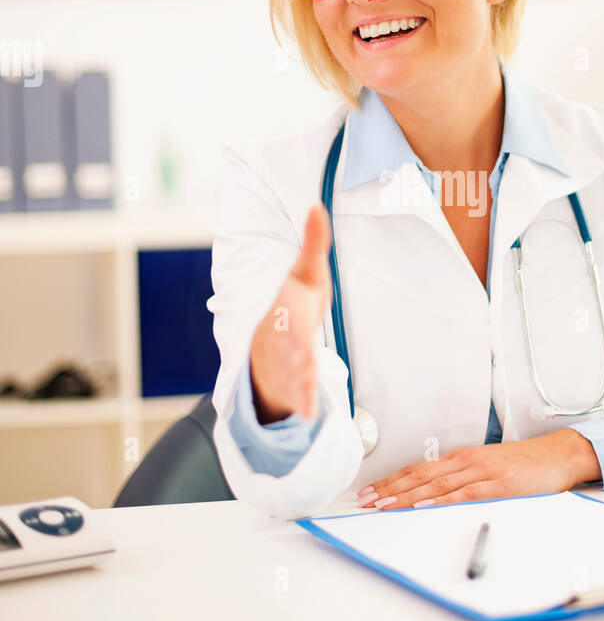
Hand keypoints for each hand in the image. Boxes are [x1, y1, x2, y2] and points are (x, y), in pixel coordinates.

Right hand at [249, 201, 331, 422]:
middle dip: (295, 351)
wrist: (271, 346)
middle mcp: (279, 336)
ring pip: (291, 373)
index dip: (293, 310)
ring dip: (298, 382)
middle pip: (288, 344)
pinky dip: (300, 405)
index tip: (298, 310)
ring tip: (306, 393)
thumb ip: (313, 243)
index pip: (287, 308)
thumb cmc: (293, 306)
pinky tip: (307, 415)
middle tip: (303, 358)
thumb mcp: (305, 274)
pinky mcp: (292, 384)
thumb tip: (316, 205)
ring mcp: (283, 363)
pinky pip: (296, 395)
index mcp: (283, 307)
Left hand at [356, 428, 601, 509]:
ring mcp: (483, 472)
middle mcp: (468, 461)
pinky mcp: (500, 485)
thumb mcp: (489, 467)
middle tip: (366, 500)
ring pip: (436, 485)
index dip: (392, 480)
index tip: (371, 491)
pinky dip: (442, 501)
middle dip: (390, 489)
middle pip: (420, 476)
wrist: (558, 456)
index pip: (419, 469)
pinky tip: (424, 506)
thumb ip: (464, 479)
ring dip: (407, 496)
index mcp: (463, 458)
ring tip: (384, 505)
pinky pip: (465, 494)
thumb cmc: (525, 464)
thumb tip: (433, 496)